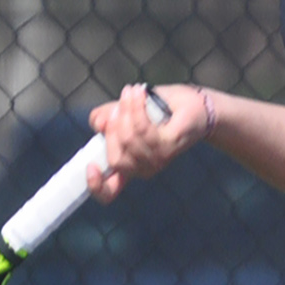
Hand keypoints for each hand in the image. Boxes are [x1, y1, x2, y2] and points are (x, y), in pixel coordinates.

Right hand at [85, 82, 209, 201]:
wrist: (194, 103)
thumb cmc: (161, 110)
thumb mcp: (126, 111)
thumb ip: (107, 117)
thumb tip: (97, 123)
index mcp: (131, 166)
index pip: (110, 192)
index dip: (96, 186)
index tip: (90, 167)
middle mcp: (145, 168)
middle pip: (116, 159)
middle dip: (112, 128)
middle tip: (118, 105)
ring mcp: (160, 159)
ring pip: (129, 140)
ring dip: (126, 110)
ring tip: (131, 91)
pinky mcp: (171, 144)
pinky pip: (143, 129)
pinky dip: (137, 107)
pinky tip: (139, 93)